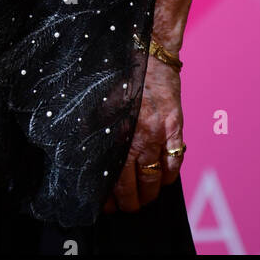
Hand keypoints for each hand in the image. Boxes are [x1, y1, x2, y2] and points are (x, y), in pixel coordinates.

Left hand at [100, 56, 183, 213]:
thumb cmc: (119, 75)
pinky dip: (169, 176)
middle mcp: (138, 137)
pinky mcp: (175, 128)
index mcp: (116, 132)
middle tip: (126, 206)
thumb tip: (84, 158)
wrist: (148, 52)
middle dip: (130, 202)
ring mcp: (159, 134)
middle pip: (135, 186)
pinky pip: (175, 162)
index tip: (107, 206)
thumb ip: (92, 131)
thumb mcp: (97, 102)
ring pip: (156, 179)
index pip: (113, 179)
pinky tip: (163, 179)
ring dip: (150, 194)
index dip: (109, 198)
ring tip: (144, 198)